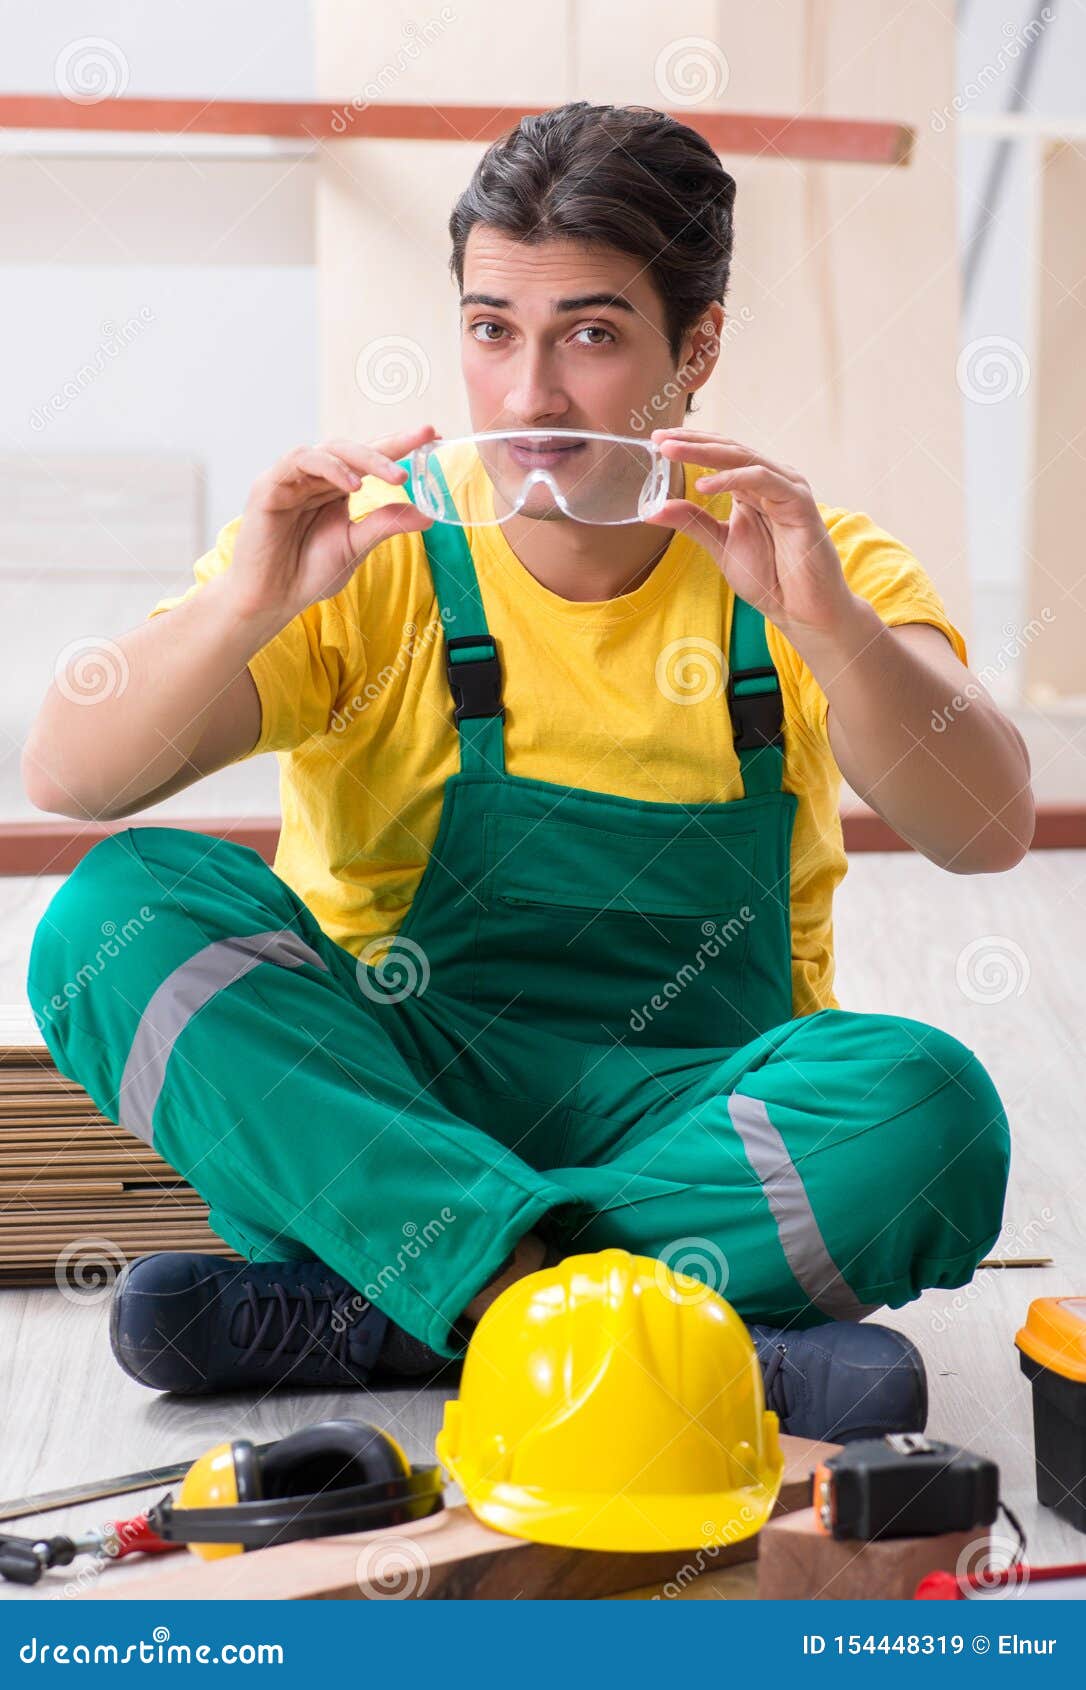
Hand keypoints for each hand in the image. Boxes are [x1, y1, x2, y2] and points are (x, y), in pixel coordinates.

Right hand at [227, 424, 438, 624]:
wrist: (272, 600)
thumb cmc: (307, 574)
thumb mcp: (356, 546)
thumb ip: (386, 525)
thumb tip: (428, 514)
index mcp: (335, 489)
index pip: (370, 459)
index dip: (400, 445)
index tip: (433, 436)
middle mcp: (314, 478)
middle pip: (353, 449)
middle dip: (390, 444)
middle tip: (422, 441)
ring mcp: (291, 479)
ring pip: (330, 449)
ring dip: (365, 458)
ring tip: (395, 476)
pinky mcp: (270, 485)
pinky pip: (301, 461)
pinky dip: (330, 468)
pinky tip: (353, 485)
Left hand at [646, 427, 855, 637]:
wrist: (800, 608)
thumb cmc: (768, 577)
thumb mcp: (720, 544)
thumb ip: (692, 522)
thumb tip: (653, 508)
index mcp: (752, 486)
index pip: (718, 455)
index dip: (689, 444)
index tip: (656, 441)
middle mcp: (769, 480)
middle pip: (728, 450)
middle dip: (691, 442)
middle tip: (659, 439)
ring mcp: (786, 487)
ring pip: (743, 458)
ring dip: (704, 453)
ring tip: (671, 452)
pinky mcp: (799, 500)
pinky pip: (762, 479)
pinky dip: (732, 479)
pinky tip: (703, 486)